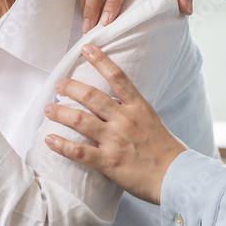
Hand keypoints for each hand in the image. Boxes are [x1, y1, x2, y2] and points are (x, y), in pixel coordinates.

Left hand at [44, 44, 187, 203]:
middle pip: (91, 96)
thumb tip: (116, 103)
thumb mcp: (153, 121)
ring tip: (48, 109)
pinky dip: (61, 145)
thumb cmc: (167, 151)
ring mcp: (115, 140)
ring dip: (60, 113)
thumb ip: (134, 111)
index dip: (100, 60)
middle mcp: (125, 119)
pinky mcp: (108, 162)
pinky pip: (79, 151)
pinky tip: (49, 139)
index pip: (117, 77)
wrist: (177, 177)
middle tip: (58, 85)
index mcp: (138, 107)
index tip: (86, 48)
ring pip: (80, 120)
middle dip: (70, 88)